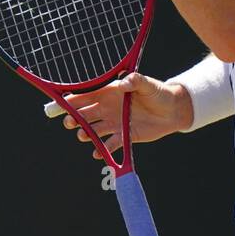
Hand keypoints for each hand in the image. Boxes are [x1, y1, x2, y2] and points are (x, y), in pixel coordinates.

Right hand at [53, 73, 191, 160]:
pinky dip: (103, 150)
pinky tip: (98, 154)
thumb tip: (124, 82)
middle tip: (69, 122)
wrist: (173, 111)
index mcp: (110, 93)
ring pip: (94, 130)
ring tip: (83, 136)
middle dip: (74, 118)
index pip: (87, 95)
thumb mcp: (147, 84)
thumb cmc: (159, 93)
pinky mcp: (124, 136)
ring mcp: (114, 123)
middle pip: (85, 114)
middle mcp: (108, 108)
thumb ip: (136, 81)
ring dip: (86, 133)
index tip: (61, 103)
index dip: (73, 99)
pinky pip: (109, 144)